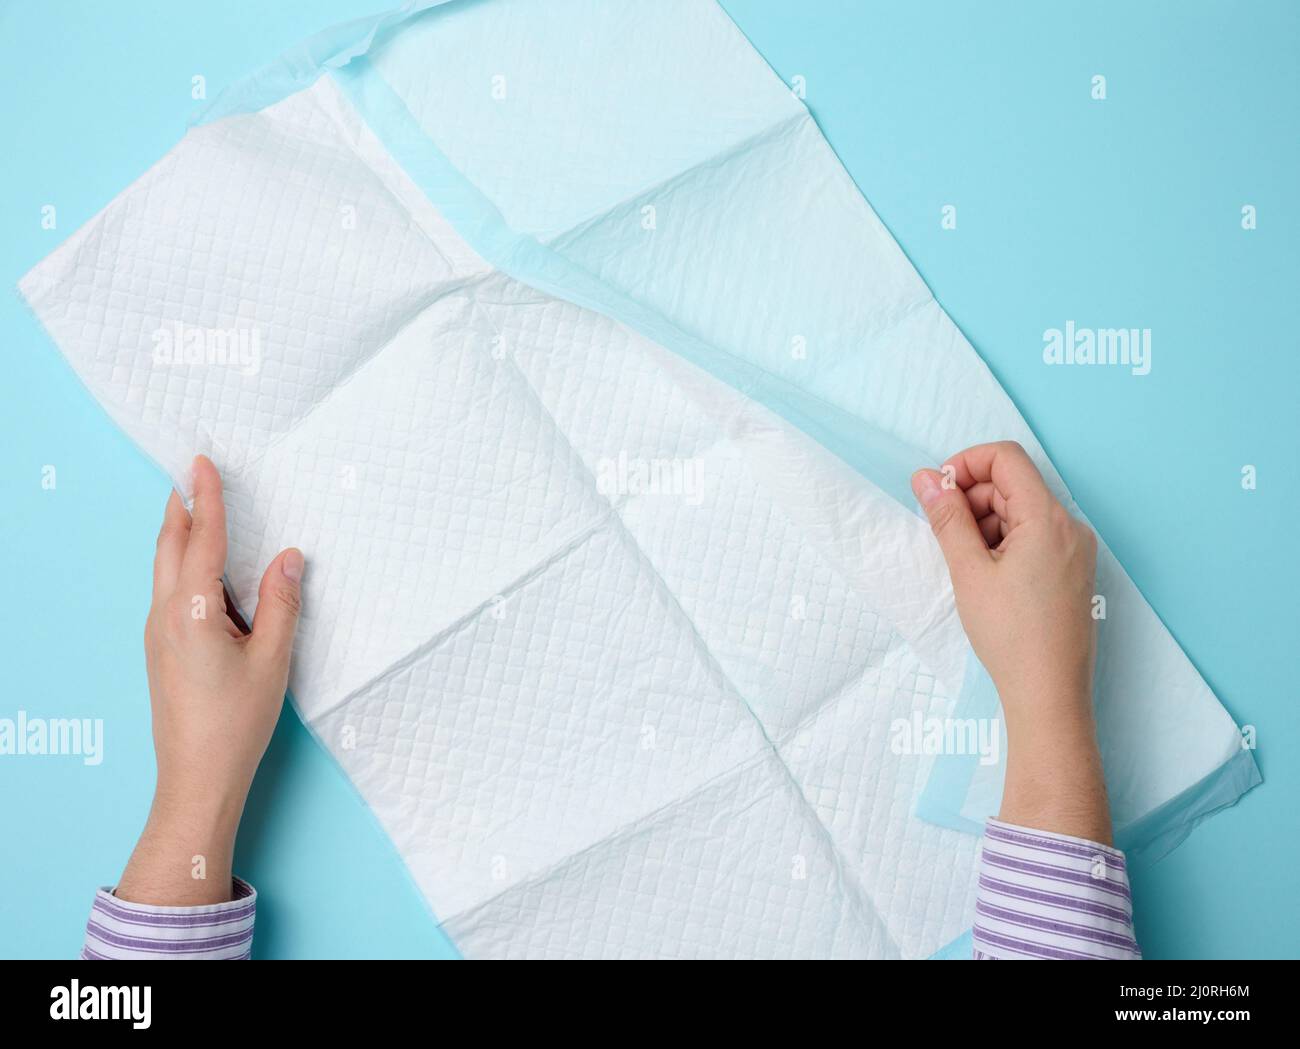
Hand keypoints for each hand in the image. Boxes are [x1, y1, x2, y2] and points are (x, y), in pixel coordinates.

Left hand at [115, 455, 303, 903]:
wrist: (197, 778)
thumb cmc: (237, 723)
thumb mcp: (273, 660)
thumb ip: (281, 603)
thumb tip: (288, 556)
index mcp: (193, 612)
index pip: (202, 540)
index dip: (206, 498)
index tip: (202, 462)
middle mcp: (165, 616)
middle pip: (169, 547)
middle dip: (180, 508)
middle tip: (192, 476)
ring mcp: (157, 635)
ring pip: (164, 569)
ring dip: (178, 535)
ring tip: (193, 511)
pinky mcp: (160, 651)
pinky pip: (167, 592)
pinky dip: (181, 564)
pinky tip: (199, 569)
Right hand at [911, 441, 1110, 842]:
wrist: (1049, 693)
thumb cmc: (1010, 634)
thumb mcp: (968, 571)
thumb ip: (946, 518)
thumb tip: (925, 478)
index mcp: (1048, 519)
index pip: (1005, 458)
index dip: (965, 465)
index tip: (937, 493)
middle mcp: (1069, 527)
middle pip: (1013, 485)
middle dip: (972, 499)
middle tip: (943, 535)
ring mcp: (1074, 550)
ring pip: (1021, 512)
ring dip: (985, 524)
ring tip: (966, 566)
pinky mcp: (1071, 572)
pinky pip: (1033, 537)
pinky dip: (1003, 544)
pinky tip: (985, 577)